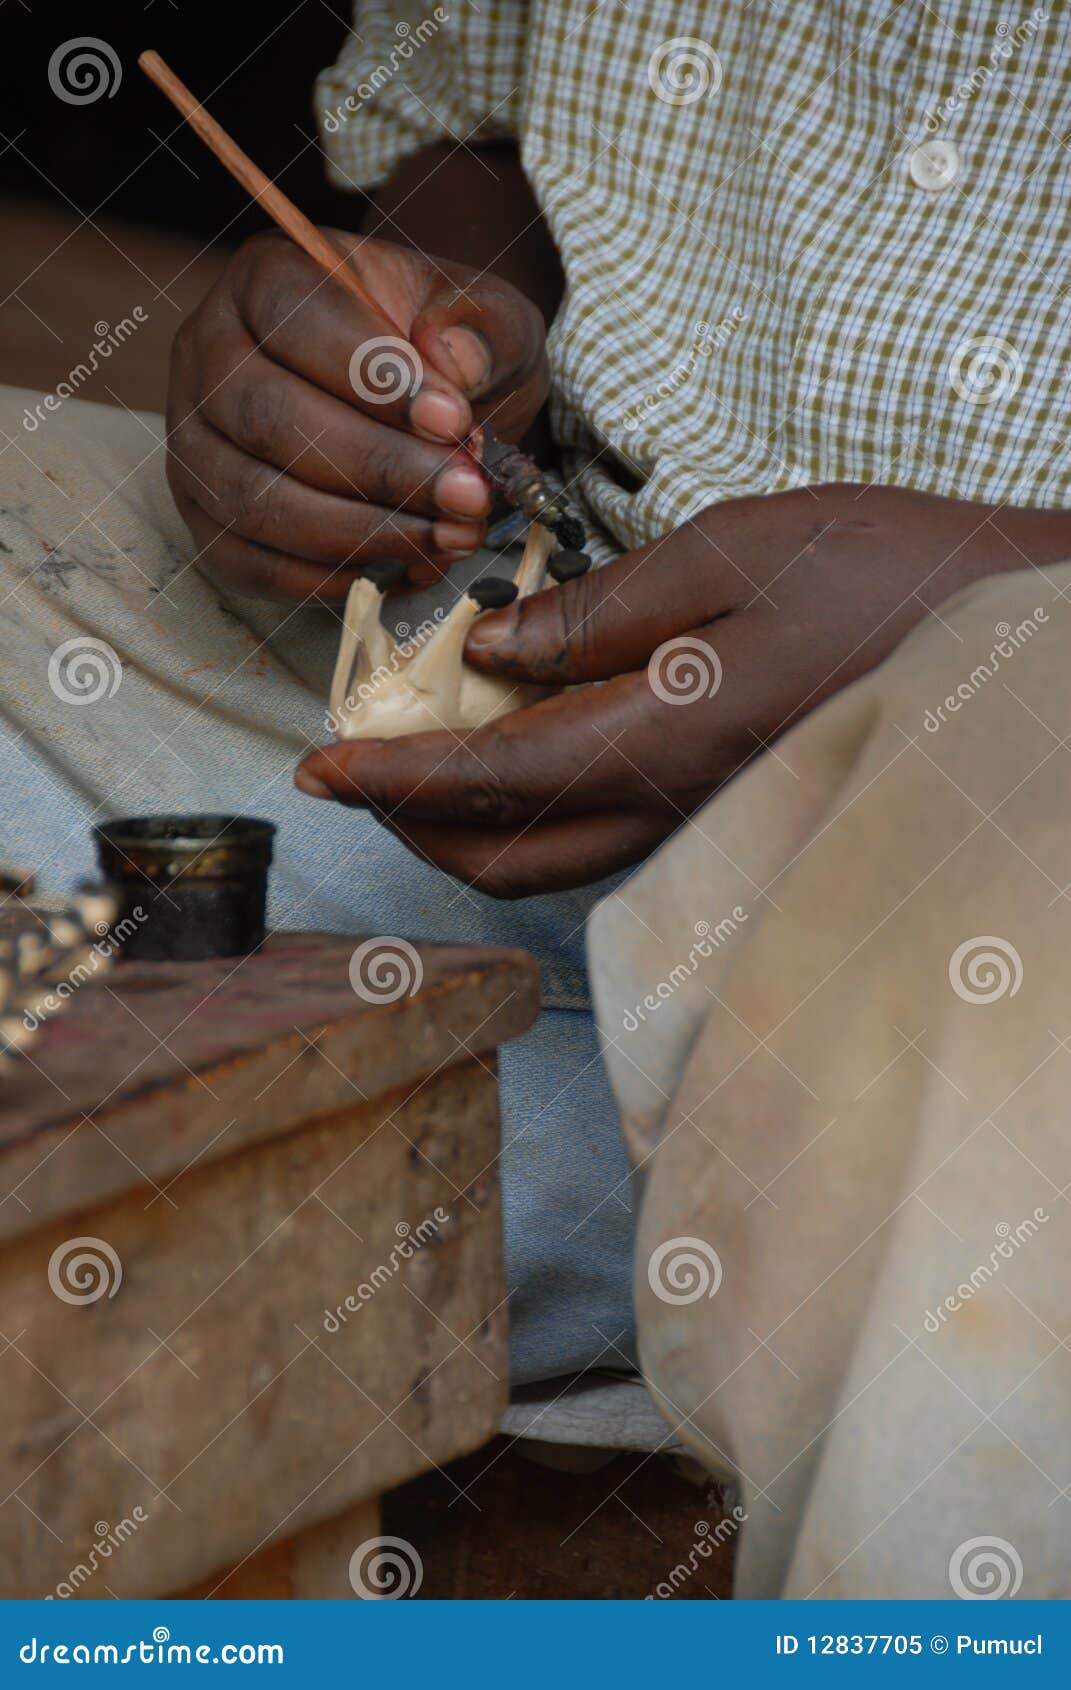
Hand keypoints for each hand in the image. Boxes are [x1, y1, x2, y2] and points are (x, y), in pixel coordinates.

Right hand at [166, 228, 547, 600]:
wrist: (424, 408)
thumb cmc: (443, 358)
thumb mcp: (485, 320)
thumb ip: (483, 329)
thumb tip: (455, 359)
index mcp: (266, 279)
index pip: (295, 318)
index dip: (372, 376)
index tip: (453, 420)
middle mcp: (208, 355)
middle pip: (268, 417)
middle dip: (378, 468)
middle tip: (466, 497)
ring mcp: (196, 442)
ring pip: (254, 499)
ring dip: (361, 533)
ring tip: (449, 537)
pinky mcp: (206, 518)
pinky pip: (251, 563)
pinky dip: (331, 579)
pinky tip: (405, 568)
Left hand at [295, 484, 1070, 893]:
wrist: (996, 635)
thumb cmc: (880, 576)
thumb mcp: (731, 552)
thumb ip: (600, 609)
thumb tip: (492, 646)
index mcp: (661, 737)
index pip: (489, 780)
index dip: (392, 778)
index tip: (317, 767)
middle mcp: (670, 806)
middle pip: (500, 855)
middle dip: (409, 820)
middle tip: (353, 766)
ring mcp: (697, 823)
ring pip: (544, 864)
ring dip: (460, 825)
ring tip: (413, 759)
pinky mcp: (719, 814)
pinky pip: (594, 843)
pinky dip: (524, 815)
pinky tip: (516, 749)